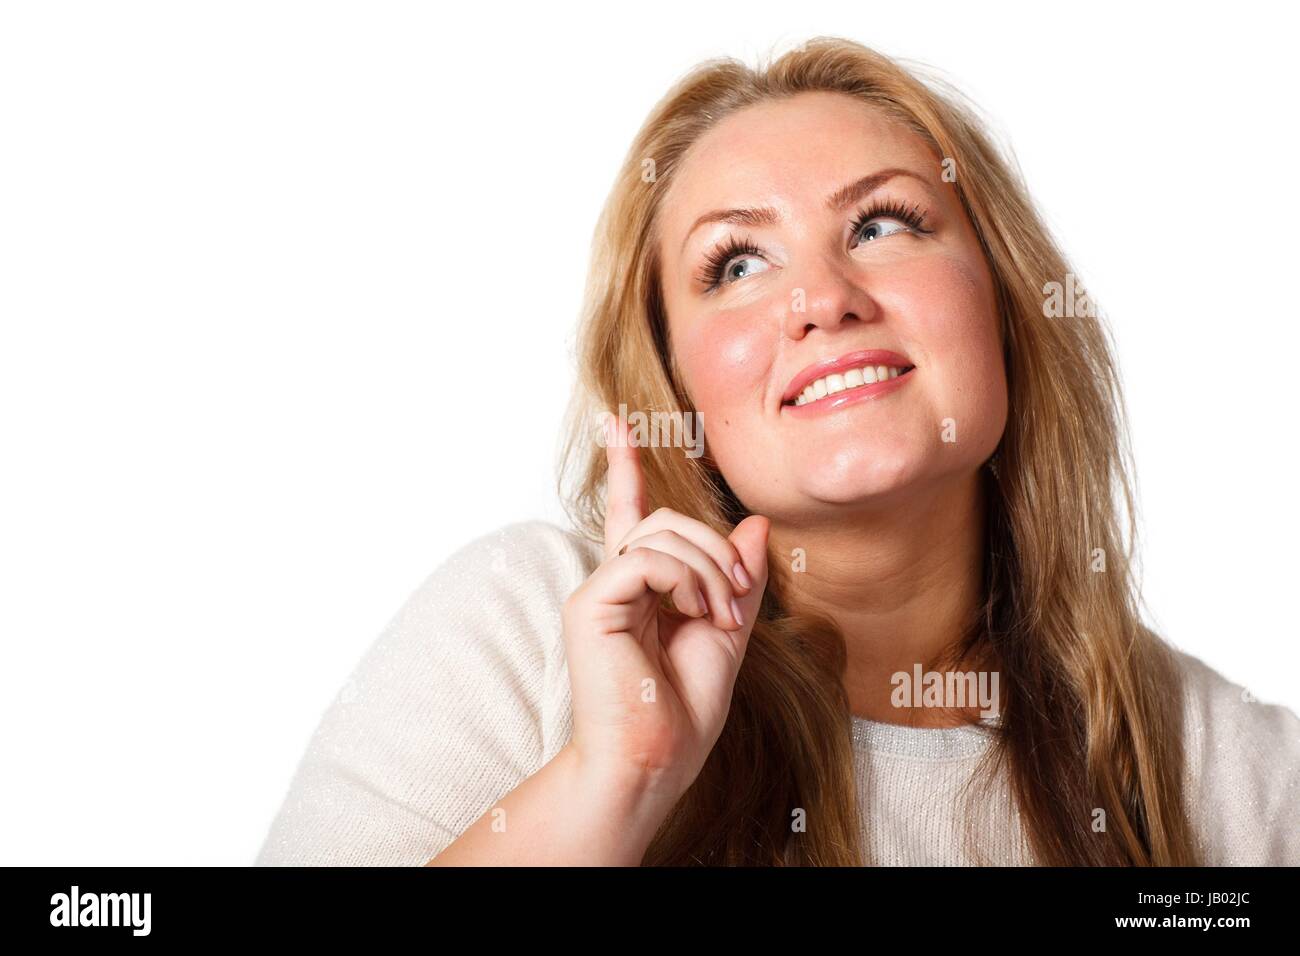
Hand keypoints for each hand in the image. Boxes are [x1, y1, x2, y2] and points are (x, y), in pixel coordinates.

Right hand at [560, 412, 769, 801]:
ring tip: (720, 614)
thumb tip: (755, 524)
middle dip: (714, 546)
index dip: (625, 466)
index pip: (630, 514)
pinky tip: (697, 612)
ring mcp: (597, 591)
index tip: (618, 422)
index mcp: (638, 590)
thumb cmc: (682, 712)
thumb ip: (739, 580)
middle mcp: (612, 583)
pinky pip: (646, 557)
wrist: (653, 763)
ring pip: (660, 531)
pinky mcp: (591, 603)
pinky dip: (686, 579)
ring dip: (708, 567)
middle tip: (739, 596)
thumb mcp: (727, 635)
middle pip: (665, 518)